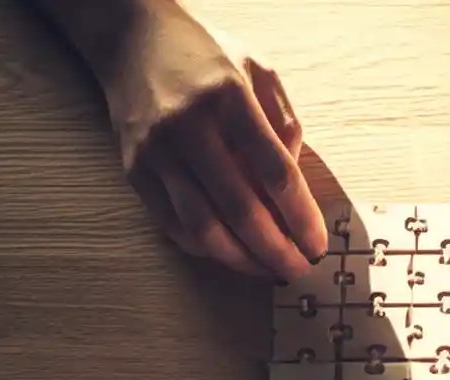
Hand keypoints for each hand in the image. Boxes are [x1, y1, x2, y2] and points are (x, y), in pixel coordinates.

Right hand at [102, 0, 324, 277]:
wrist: (132, 39)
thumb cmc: (207, 56)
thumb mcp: (259, 70)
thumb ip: (284, 125)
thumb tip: (293, 187)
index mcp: (230, 99)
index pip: (275, 172)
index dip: (301, 216)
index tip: (317, 243)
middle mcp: (189, 127)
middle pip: (240, 208)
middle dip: (275, 250)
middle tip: (298, 270)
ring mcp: (156, 152)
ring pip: (202, 226)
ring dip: (240, 259)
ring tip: (267, 270)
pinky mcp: (134, 170)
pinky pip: (173, 225)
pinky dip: (206, 247)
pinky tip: (231, 253)